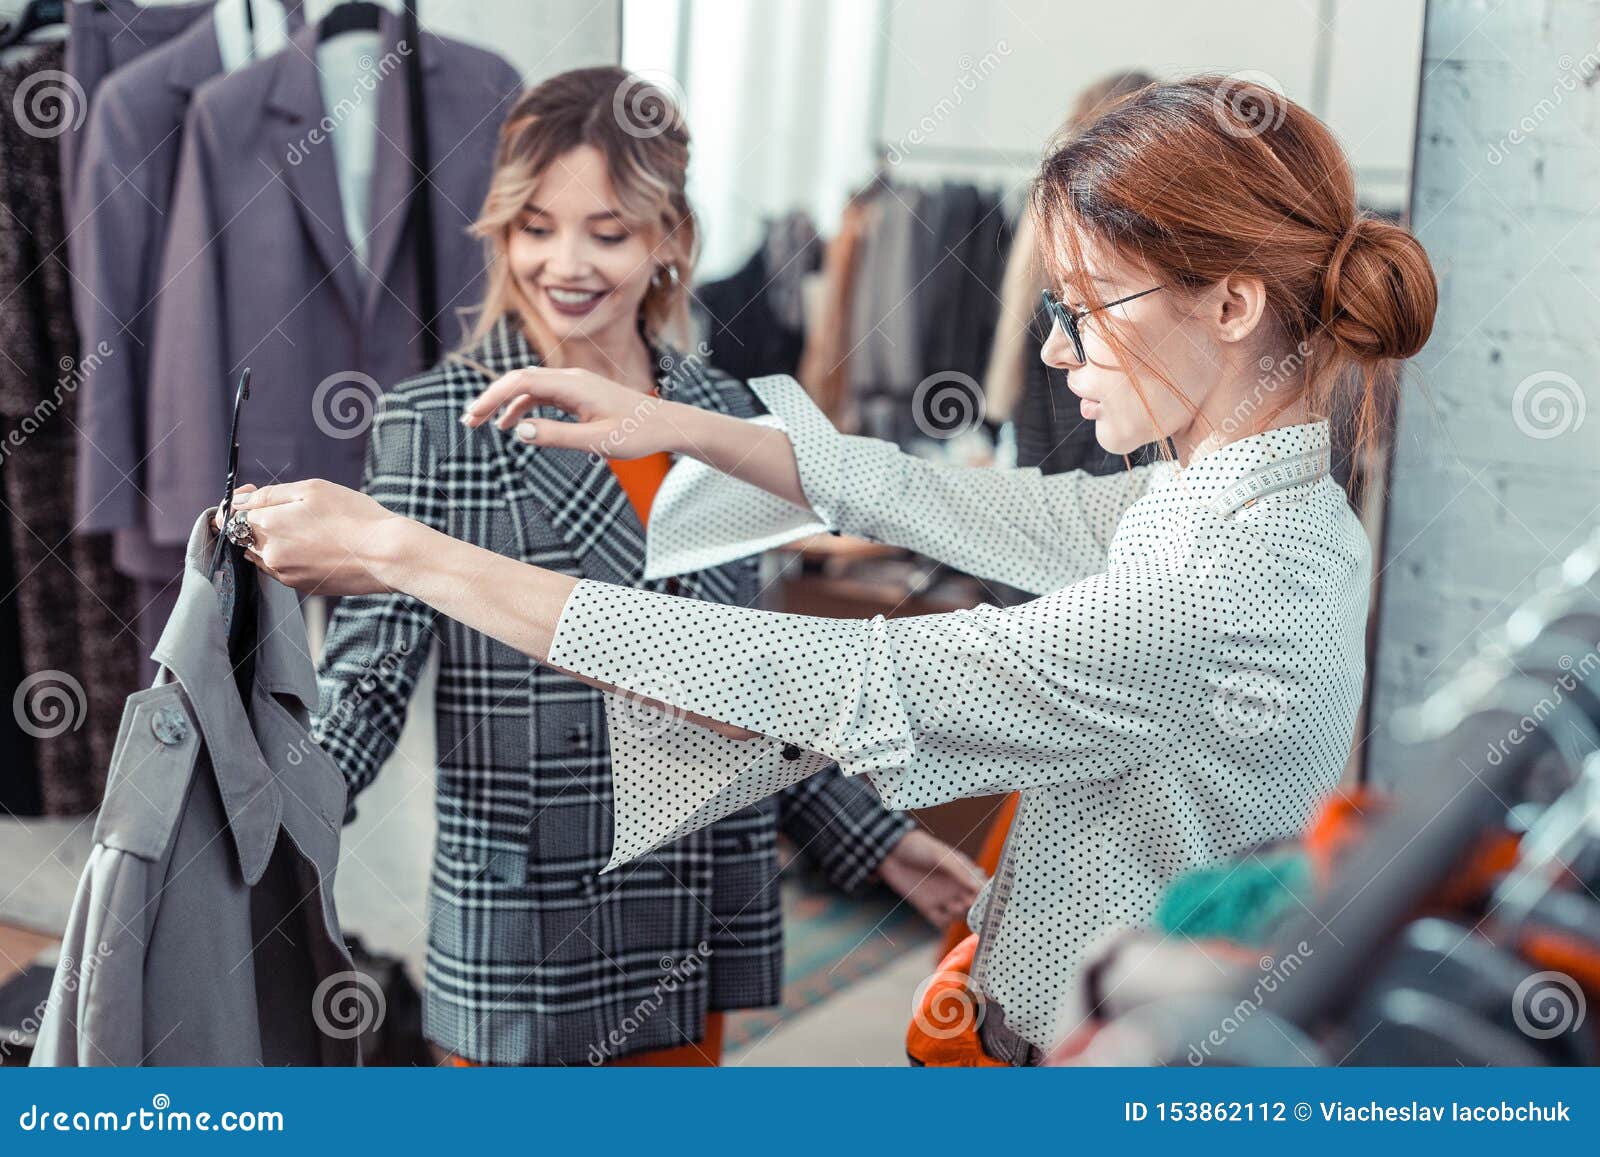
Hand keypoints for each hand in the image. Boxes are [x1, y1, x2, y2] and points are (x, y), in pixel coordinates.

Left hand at [214, 480, 413, 594]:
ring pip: (263, 554)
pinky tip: (316, 546)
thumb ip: (270, 494)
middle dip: (259, 522)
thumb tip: (241, 500)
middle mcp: (270, 553)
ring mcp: (285, 574)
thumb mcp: (312, 490)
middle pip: (246, 536)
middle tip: (291, 511)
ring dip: (274, 541)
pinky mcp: (302, 586)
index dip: (238, 503)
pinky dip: (291, 557)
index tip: (250, 497)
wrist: (386, 554)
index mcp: (267, 525)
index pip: (231, 515)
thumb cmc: (354, 517)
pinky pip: (283, 569)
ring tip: (307, 530)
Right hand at [459, 366, 681, 458]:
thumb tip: (519, 431)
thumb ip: (557, 436)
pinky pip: (543, 395)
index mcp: (573, 385)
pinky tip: (514, 425)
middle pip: (520, 381)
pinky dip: (524, 407)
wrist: (665, 424)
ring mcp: (574, 384)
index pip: (521, 382)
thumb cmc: (636, 434)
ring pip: (530, 388)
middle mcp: (570, 379)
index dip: (492, 396)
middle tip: (468, 421)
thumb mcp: (596, 441)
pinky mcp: (579, 394)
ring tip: (483, 424)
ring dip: (505, 404)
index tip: (474, 415)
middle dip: (491, 398)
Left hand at [877, 828, 983, 928]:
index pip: (982, 887)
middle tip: (971, 904)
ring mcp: (942, 898)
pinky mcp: (927, 907)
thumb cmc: (919, 848)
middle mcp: (955, 887)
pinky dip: (945, 922)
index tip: (993, 900)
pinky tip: (942, 913)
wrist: (890, 852)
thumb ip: (959, 872)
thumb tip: (979, 886)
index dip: (989, 895)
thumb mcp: (941, 856)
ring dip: (960, 913)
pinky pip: (941, 922)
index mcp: (963, 873)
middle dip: (975, 908)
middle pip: (974, 905)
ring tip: (954, 904)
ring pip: (959, 915)